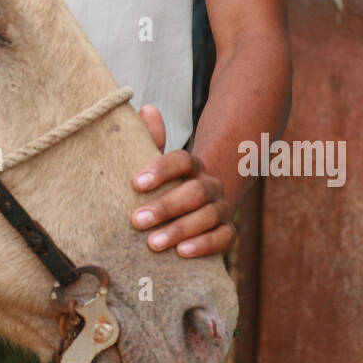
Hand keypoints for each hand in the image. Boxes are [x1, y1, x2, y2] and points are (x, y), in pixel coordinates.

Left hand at [130, 105, 234, 257]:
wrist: (194, 209)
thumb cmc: (165, 187)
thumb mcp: (154, 165)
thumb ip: (150, 139)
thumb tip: (147, 109)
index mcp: (192, 165)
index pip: (182, 161)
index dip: (161, 170)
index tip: (136, 183)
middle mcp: (209, 184)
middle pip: (194, 191)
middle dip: (165, 206)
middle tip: (136, 220)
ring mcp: (220, 208)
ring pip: (207, 215)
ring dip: (180, 228)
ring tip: (153, 242)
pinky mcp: (226, 231)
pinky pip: (223, 237)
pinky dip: (204, 245)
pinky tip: (182, 252)